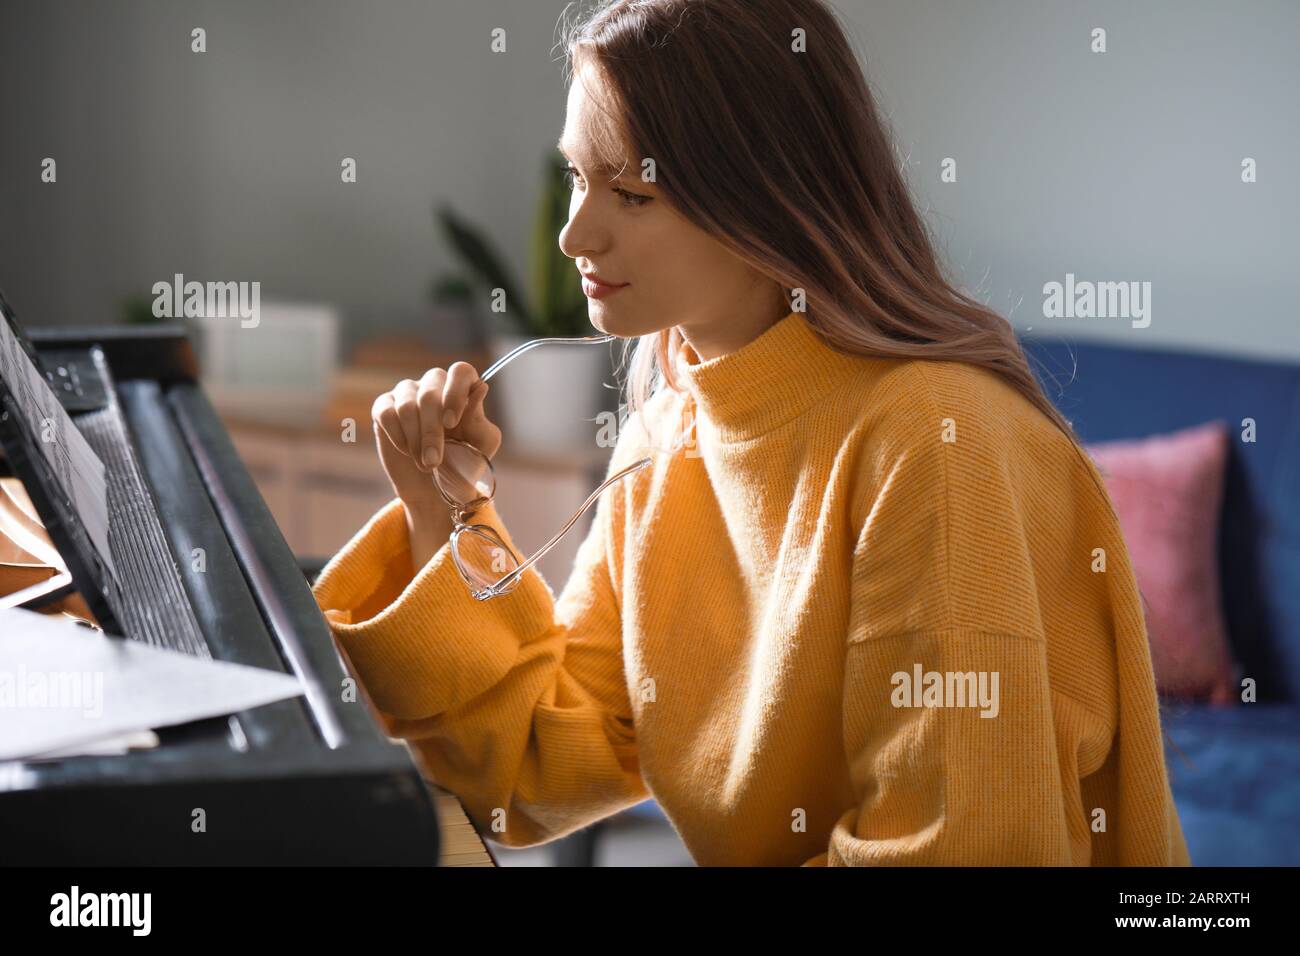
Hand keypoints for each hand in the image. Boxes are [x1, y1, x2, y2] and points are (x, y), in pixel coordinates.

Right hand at [371, 362, 502, 510]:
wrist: (435, 490)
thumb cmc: (462, 465)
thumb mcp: (480, 448)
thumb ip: (480, 419)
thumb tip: (481, 388)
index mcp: (463, 389)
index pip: (460, 371)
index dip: (455, 393)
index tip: (451, 423)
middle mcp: (435, 384)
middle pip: (430, 393)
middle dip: (432, 432)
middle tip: (434, 461)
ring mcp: (408, 393)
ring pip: (407, 406)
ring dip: (416, 440)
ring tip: (425, 464)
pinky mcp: (384, 406)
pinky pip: (387, 413)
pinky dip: (398, 437)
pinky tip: (407, 452)